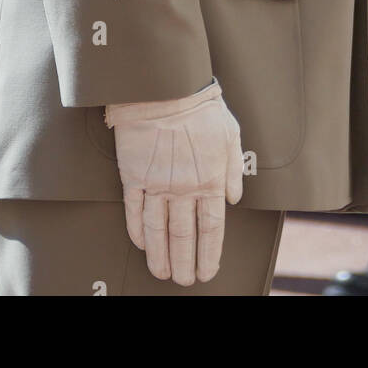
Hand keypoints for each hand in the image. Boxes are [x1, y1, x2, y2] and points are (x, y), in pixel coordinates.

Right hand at [105, 78, 243, 285]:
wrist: (164, 87)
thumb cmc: (200, 106)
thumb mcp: (231, 134)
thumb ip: (233, 170)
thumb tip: (234, 198)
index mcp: (209, 179)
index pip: (211, 229)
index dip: (209, 254)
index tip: (207, 271)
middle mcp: (183, 189)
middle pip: (184, 237)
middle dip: (184, 263)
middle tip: (184, 280)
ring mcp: (156, 184)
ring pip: (158, 231)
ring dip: (160, 256)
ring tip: (161, 273)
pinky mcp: (133, 175)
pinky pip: (134, 211)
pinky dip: (137, 231)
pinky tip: (140, 244)